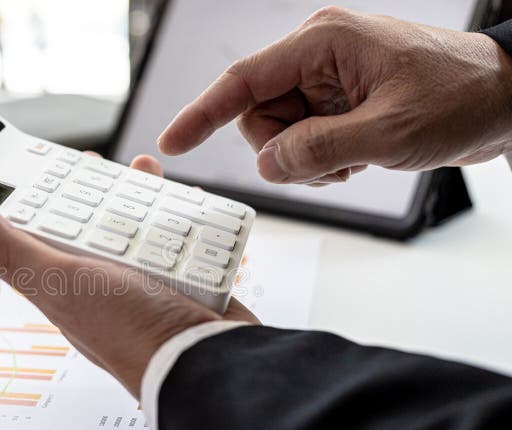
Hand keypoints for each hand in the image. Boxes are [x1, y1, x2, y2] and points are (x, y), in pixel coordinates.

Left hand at [0, 154, 258, 397]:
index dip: (25, 195)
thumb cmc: (133, 335)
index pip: (32, 228)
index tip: (24, 162)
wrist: (209, 361)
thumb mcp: (59, 283)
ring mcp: (141, 277)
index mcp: (60, 279)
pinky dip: (176, 211)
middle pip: (86, 220)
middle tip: (88, 163)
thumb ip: (6, 249)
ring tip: (140, 170)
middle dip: (86, 188)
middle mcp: (98, 278)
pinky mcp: (179, 274)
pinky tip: (182, 199)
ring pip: (133, 222)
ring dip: (135, 193)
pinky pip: (174, 232)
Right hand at [157, 7, 511, 185]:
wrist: (506, 100)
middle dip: (284, 149)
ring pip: (278, 134)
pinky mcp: (338, 103)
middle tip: (329, 163)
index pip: (243, 81)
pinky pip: (302, 141)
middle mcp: (318, 57)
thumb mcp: (389, 131)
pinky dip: (320, 162)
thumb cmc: (461, 97)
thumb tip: (266, 165)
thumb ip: (319, 150)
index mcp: (323, 43)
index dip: (202, 115)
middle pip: (258, 116)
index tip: (170, 143)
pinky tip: (355, 159)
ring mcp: (328, 81)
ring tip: (351, 160)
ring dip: (306, 160)